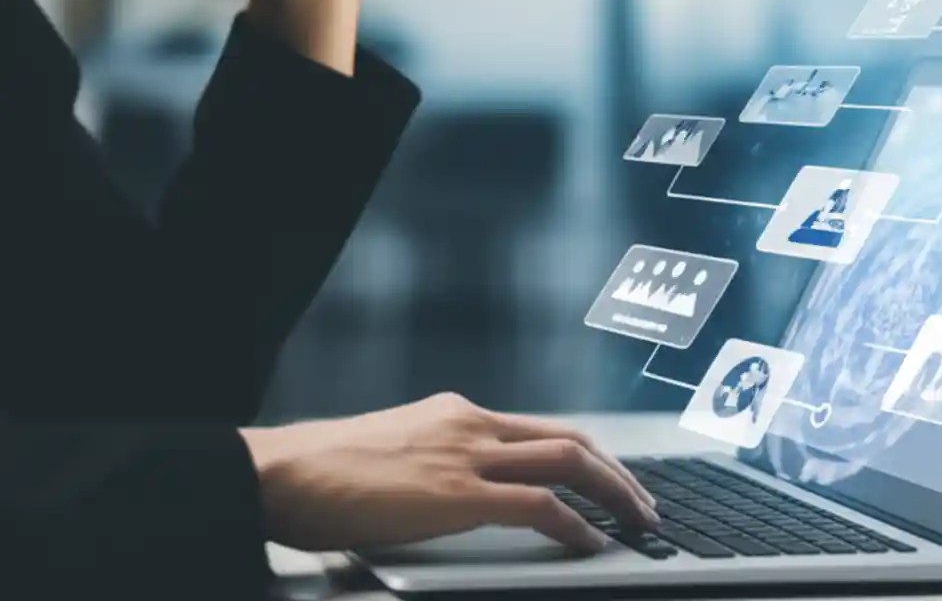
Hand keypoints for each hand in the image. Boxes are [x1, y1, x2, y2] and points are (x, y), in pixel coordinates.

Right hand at [240, 393, 658, 553]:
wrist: (279, 472)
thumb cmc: (322, 472)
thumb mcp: (394, 452)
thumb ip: (436, 462)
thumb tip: (459, 491)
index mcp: (457, 414)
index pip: (543, 430)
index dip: (589, 456)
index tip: (613, 480)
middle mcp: (471, 424)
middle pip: (571, 439)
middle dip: (619, 472)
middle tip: (646, 504)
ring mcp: (466, 455)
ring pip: (568, 462)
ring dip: (614, 493)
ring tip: (640, 522)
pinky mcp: (455, 494)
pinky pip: (537, 506)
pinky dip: (574, 524)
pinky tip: (590, 544)